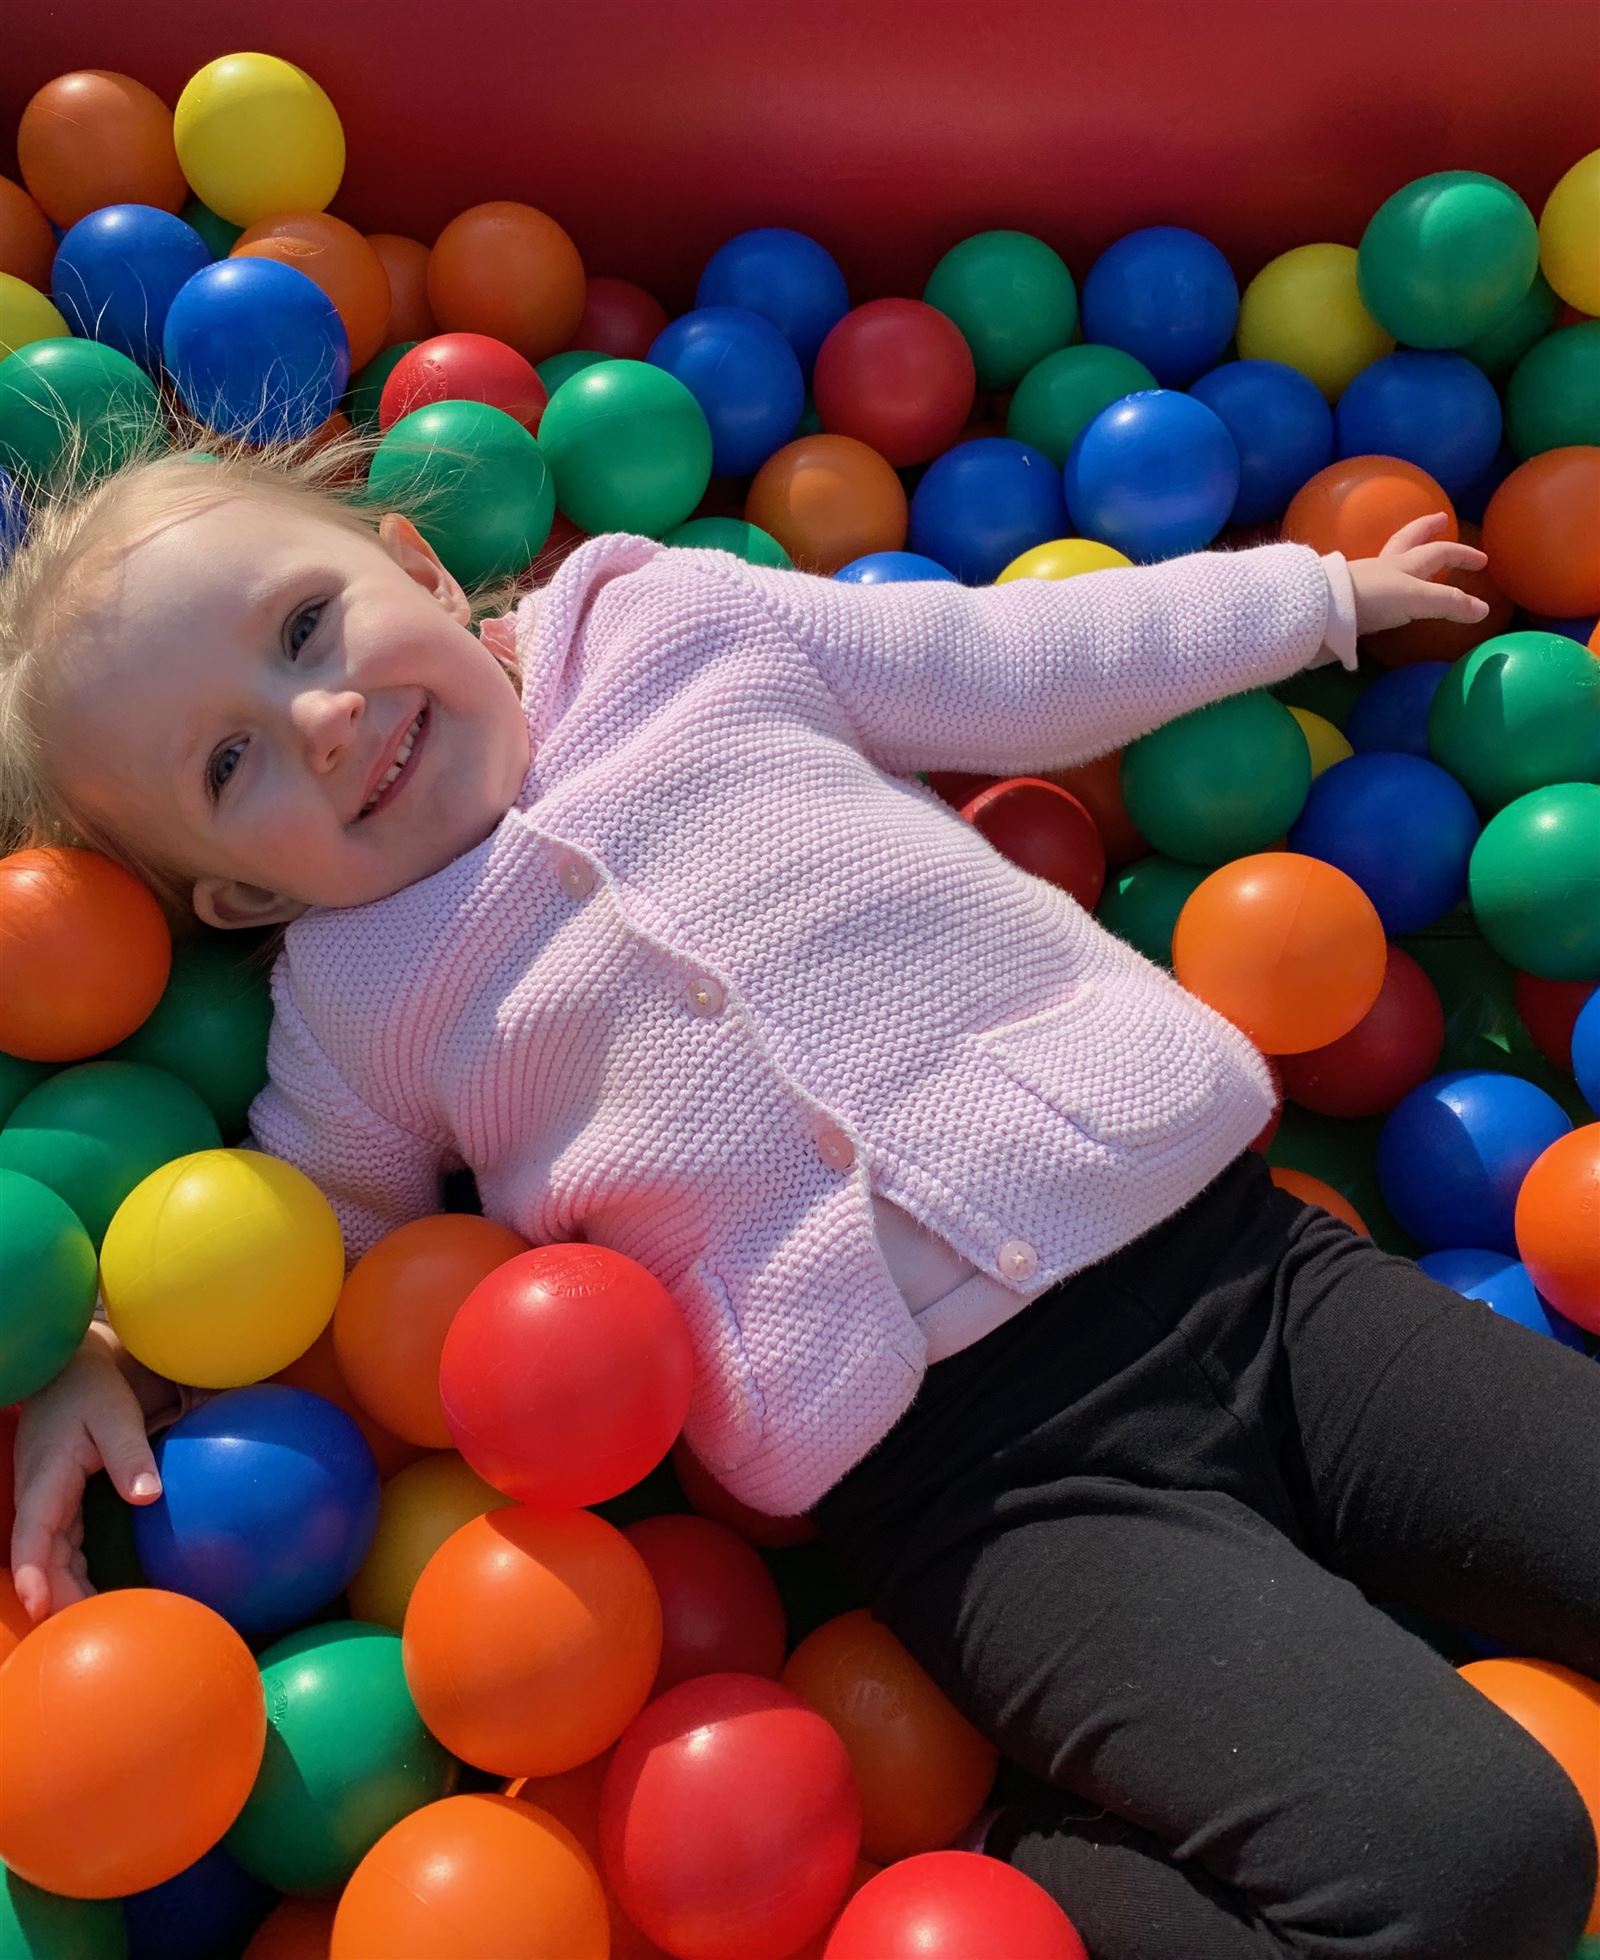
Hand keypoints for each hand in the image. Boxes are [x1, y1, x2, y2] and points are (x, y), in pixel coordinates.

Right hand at [10, 1333, 162, 1622]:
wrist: (72, 1370)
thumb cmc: (92, 1389)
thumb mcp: (115, 1414)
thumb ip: (129, 1455)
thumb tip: (148, 1497)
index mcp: (47, 1477)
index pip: (33, 1533)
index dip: (32, 1572)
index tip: (38, 1605)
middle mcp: (38, 1496)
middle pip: (40, 1558)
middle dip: (56, 1598)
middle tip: (84, 1635)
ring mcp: (45, 1503)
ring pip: (50, 1558)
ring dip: (66, 1592)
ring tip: (96, 1628)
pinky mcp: (58, 1506)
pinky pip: (61, 1549)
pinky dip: (73, 1575)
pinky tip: (96, 1598)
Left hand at [1347, 514, 1490, 637]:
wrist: (1323, 612)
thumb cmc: (1373, 598)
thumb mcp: (1417, 599)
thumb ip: (1449, 602)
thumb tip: (1482, 609)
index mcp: (1405, 563)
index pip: (1439, 552)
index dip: (1462, 555)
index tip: (1482, 560)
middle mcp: (1384, 567)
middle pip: (1408, 540)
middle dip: (1426, 529)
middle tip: (1440, 519)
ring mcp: (1364, 580)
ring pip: (1388, 558)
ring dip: (1403, 551)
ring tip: (1411, 551)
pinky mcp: (1348, 598)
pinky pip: (1372, 584)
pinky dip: (1384, 579)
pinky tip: (1383, 586)